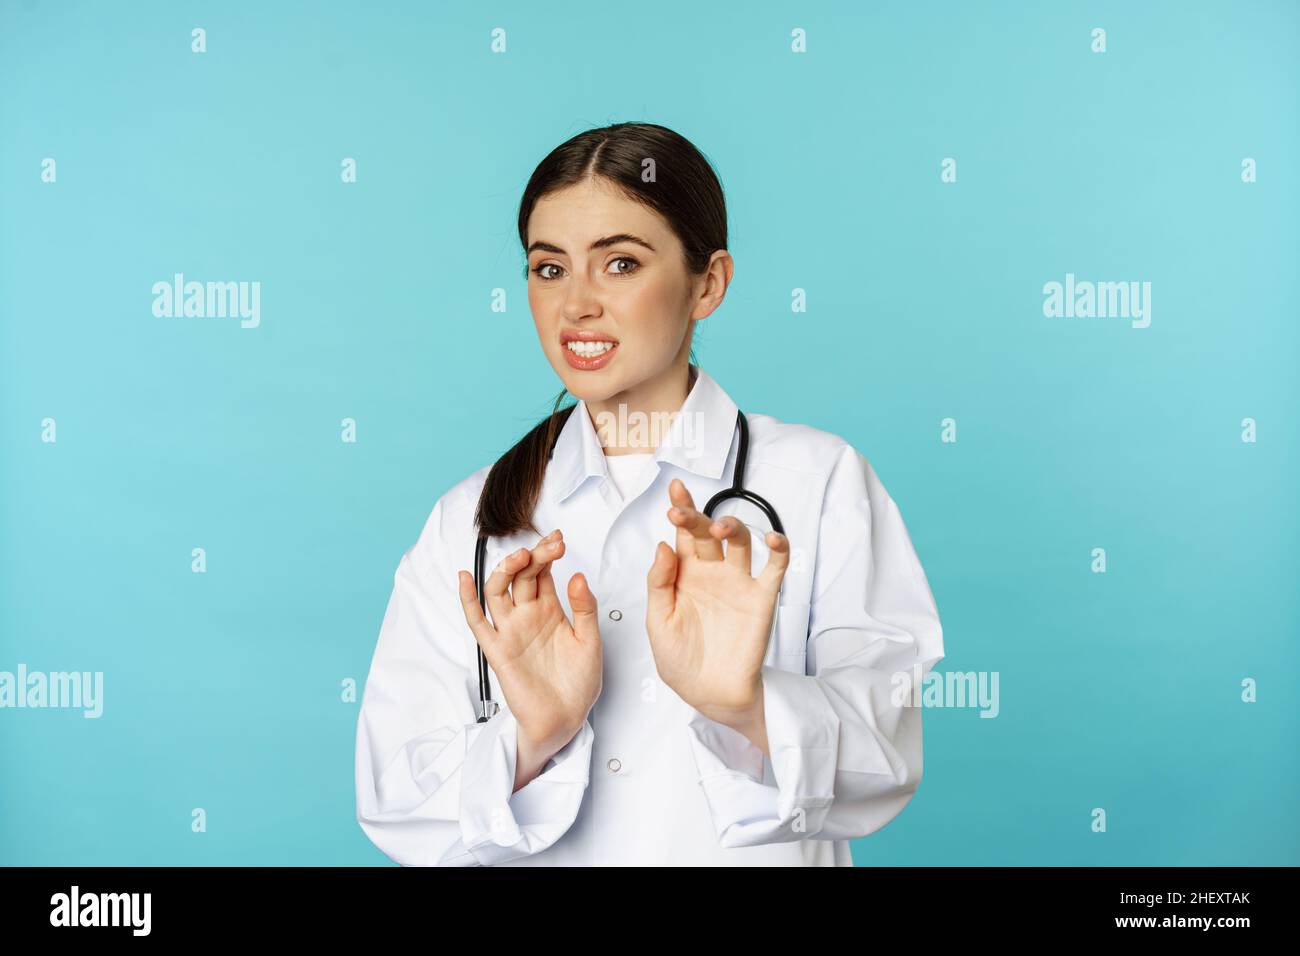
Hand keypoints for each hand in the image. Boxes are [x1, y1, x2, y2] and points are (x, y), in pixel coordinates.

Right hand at [457, 530, 602, 786]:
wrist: (565, 719)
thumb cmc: (579, 683)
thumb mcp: (590, 640)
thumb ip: (585, 609)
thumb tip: (578, 575)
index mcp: (551, 610)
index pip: (544, 572)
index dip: (549, 552)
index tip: (559, 539)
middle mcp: (528, 615)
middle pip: (522, 575)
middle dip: (534, 556)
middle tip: (551, 545)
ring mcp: (511, 630)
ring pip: (499, 590)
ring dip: (507, 570)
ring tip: (522, 556)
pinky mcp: (497, 649)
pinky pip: (477, 621)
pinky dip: (468, 599)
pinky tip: (465, 578)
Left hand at [645, 478, 788, 740]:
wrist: (709, 694)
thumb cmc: (680, 660)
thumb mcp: (658, 622)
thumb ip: (659, 583)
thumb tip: (663, 546)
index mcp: (684, 575)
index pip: (682, 535)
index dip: (680, 510)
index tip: (674, 490)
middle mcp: (712, 573)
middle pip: (707, 533)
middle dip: (696, 516)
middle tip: (682, 510)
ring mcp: (738, 583)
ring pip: (741, 542)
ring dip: (733, 527)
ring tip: (720, 527)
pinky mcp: (761, 598)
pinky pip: (775, 567)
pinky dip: (779, 548)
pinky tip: (773, 539)